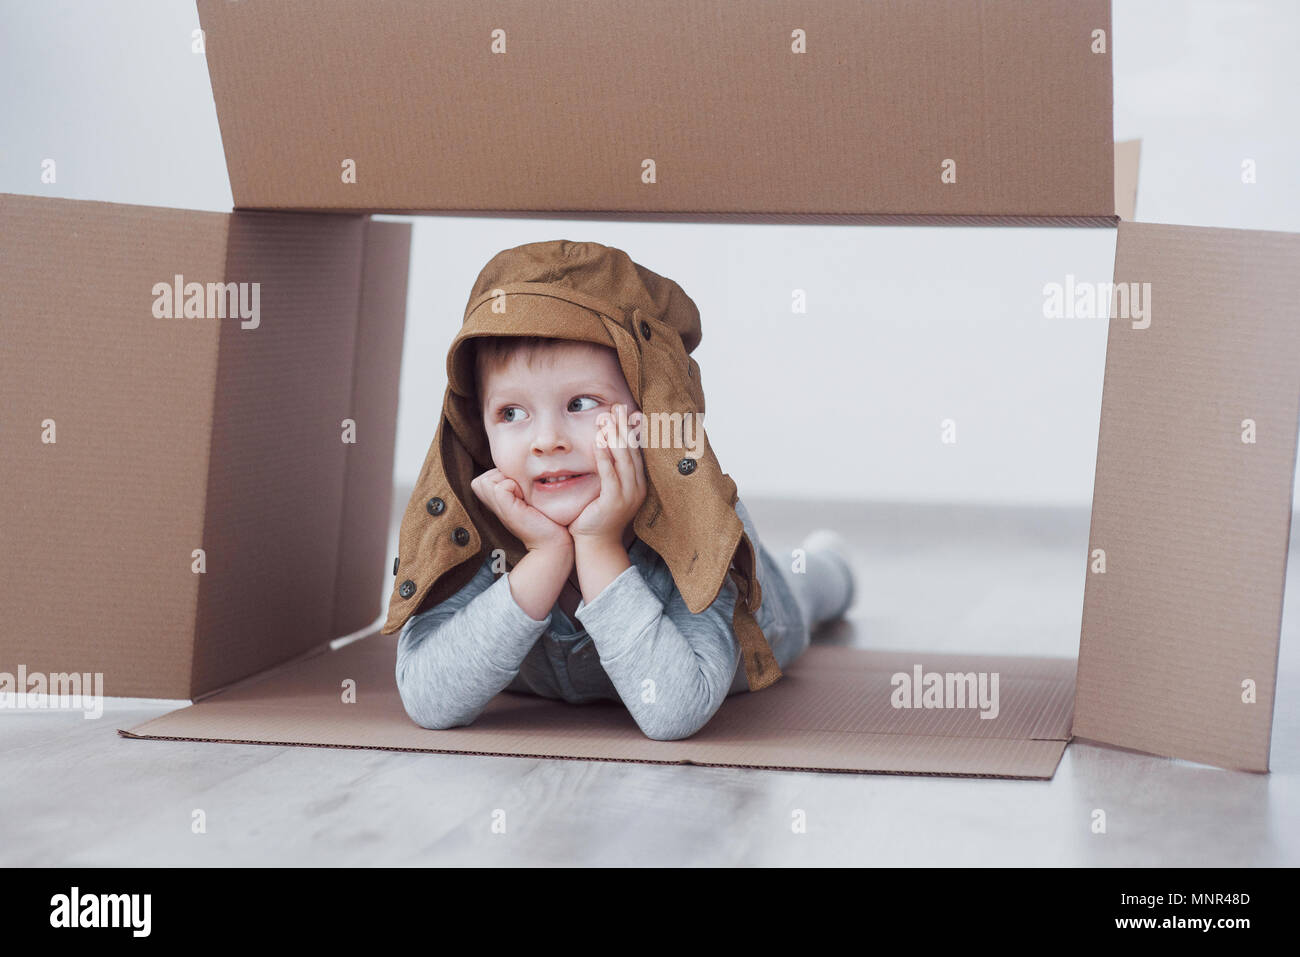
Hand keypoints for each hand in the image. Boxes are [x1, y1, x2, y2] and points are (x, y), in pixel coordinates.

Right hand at [470, 467, 571, 552]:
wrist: (553, 540)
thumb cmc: (544, 516)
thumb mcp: (526, 495)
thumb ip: (515, 480)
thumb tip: (514, 462)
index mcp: (493, 499)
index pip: (486, 475)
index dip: (505, 478)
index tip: (521, 495)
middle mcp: (490, 503)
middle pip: (486, 476)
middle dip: (506, 479)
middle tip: (523, 496)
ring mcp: (495, 507)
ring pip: (490, 479)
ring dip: (511, 483)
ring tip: (524, 498)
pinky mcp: (504, 508)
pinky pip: (502, 485)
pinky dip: (515, 488)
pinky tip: (525, 502)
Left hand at [569, 405, 646, 546]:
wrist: (596, 546)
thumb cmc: (596, 517)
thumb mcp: (607, 489)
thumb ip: (609, 470)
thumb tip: (603, 445)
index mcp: (638, 483)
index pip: (637, 451)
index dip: (631, 430)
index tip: (626, 411)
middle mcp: (637, 488)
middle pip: (632, 451)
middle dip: (624, 427)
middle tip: (616, 406)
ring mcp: (628, 496)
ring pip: (624, 460)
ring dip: (615, 437)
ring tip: (607, 418)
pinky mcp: (614, 502)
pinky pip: (610, 475)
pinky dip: (605, 457)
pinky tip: (599, 442)